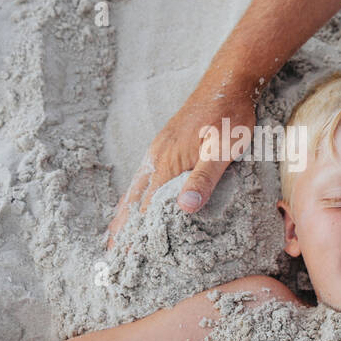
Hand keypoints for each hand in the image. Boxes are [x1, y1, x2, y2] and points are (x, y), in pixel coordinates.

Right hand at [106, 83, 256, 248]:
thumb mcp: (222, 149)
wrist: (229, 81)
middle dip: (123, 228)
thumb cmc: (229, 115)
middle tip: (111, 255)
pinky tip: (139, 200)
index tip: (125, 258)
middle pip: (133, 199)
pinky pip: (144, 176)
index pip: (146, 207)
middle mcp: (157, 157)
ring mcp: (160, 149)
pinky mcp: (167, 144)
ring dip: (126, 212)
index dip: (137, 234)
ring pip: (136, 187)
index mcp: (167, 163)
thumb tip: (184, 207)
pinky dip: (136, 195)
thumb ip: (204, 177)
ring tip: (117, 235)